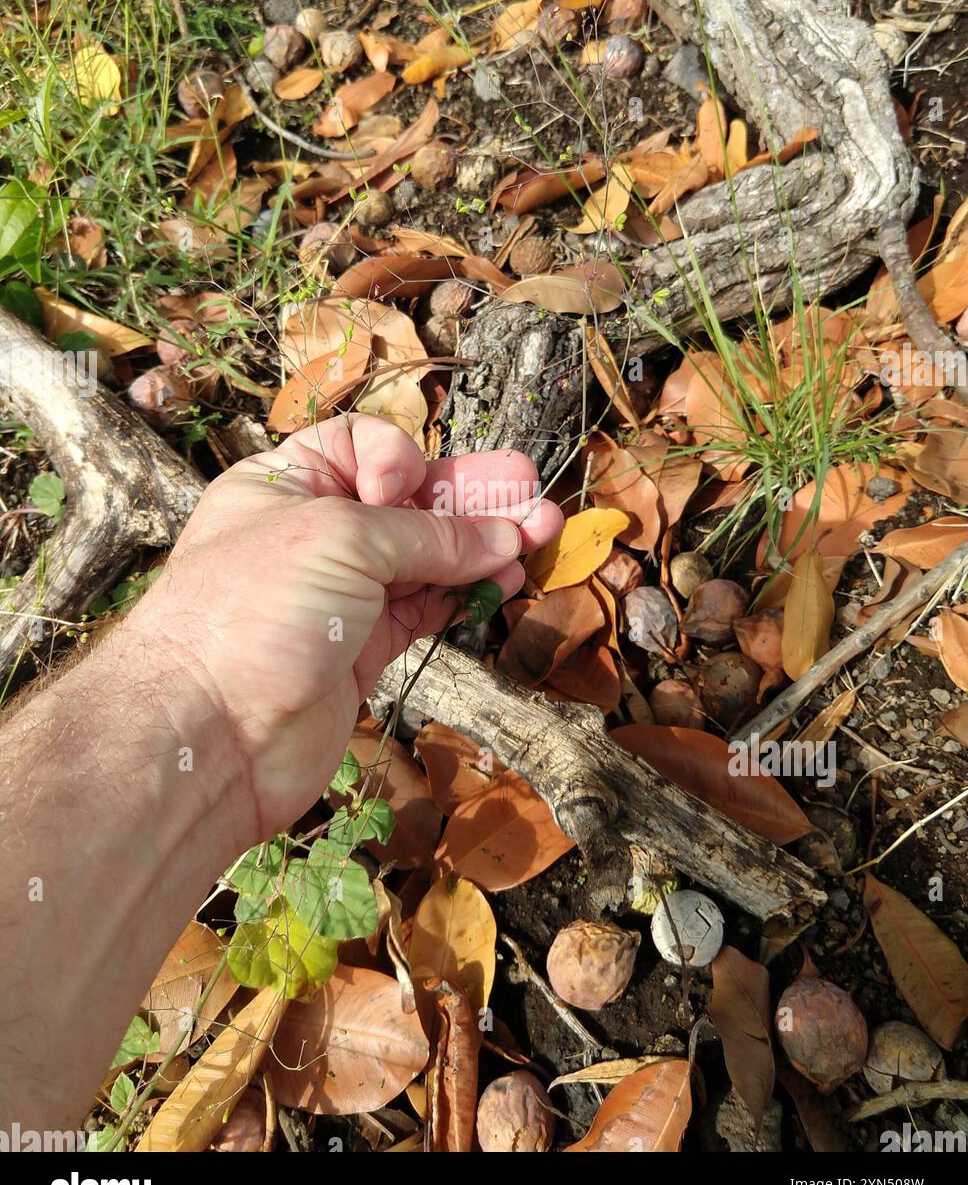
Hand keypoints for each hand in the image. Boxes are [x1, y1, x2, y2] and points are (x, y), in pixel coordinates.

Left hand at [119, 414, 562, 840]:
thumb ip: (426, 536)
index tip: (406, 489)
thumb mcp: (339, 540)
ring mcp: (339, 597)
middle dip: (470, 498)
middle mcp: (312, 536)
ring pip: (426, 561)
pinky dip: (465, 595)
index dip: (399, 460)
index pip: (360, 448)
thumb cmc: (246, 616)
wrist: (208, 736)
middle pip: (407, 504)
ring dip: (483, 548)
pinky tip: (505, 580)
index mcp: (284, 486)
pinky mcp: (362, 651)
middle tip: (530, 492)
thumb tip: (499, 537)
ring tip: (541, 535)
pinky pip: (425, 610)